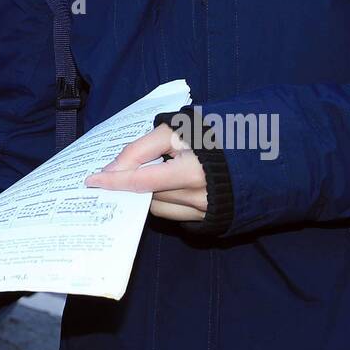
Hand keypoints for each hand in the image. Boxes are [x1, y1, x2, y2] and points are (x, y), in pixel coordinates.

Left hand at [84, 123, 208, 221]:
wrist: (258, 153)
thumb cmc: (213, 135)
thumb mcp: (176, 130)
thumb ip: (142, 148)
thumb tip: (113, 169)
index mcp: (193, 171)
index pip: (141, 180)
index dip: (114, 180)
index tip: (91, 180)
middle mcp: (199, 196)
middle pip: (147, 194)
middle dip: (129, 184)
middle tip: (112, 175)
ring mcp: (205, 211)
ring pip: (158, 206)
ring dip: (145, 194)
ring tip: (144, 176)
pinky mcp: (209, 219)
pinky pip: (173, 214)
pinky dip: (161, 202)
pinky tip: (161, 188)